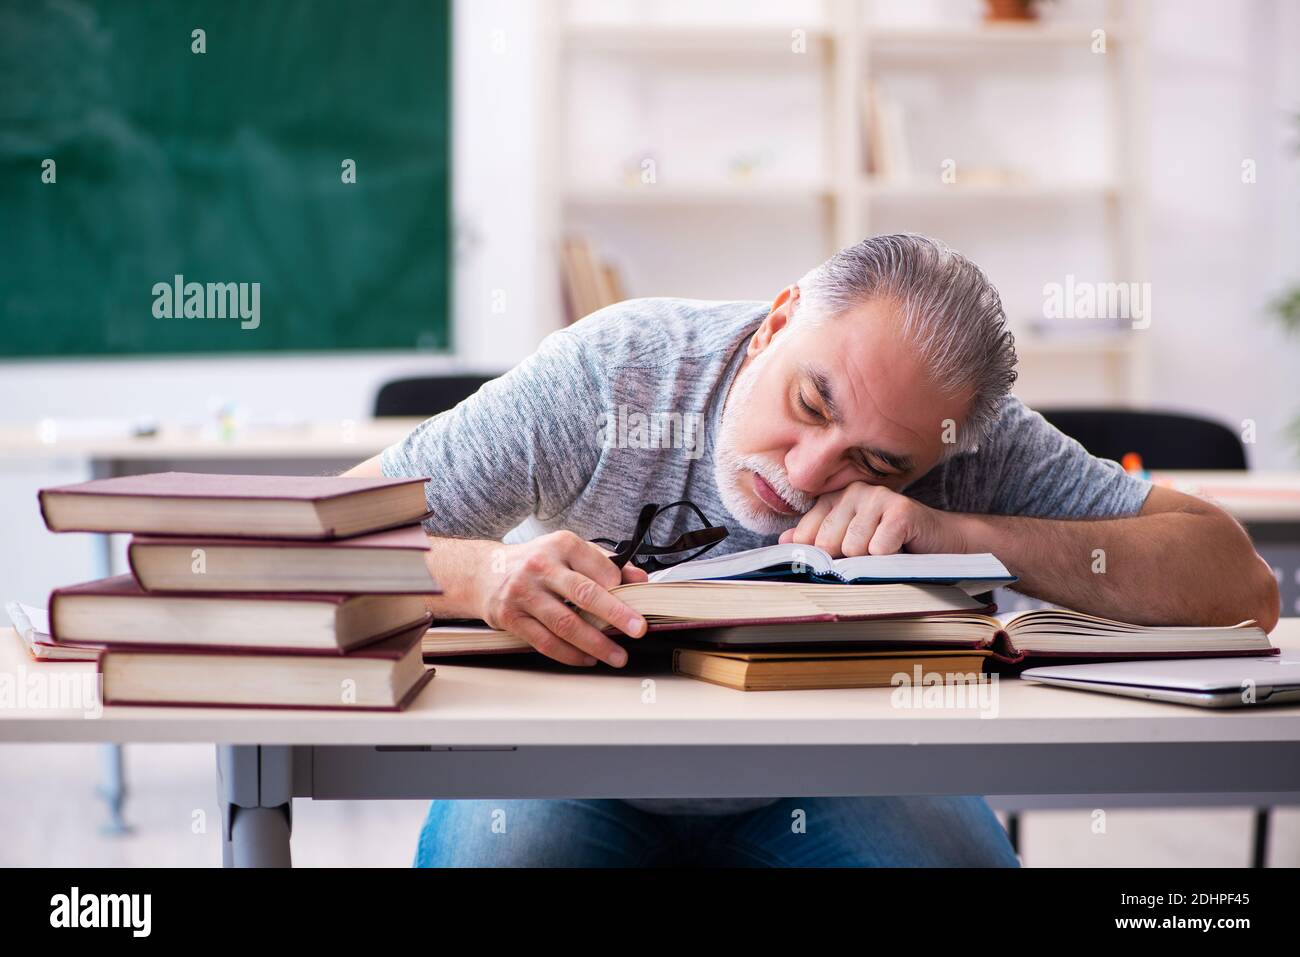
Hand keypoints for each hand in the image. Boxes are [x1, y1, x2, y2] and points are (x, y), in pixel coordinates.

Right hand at [475, 531, 648, 667]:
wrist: (485, 571)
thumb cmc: (537, 562)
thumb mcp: (570, 551)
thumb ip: (605, 563)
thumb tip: (640, 579)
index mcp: (562, 545)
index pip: (600, 568)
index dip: (622, 589)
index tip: (639, 605)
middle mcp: (541, 566)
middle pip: (584, 594)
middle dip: (616, 615)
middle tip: (638, 630)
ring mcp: (524, 593)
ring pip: (565, 624)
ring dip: (595, 644)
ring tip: (617, 656)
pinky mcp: (511, 617)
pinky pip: (545, 642)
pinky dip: (570, 654)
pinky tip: (588, 659)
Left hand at [778, 481, 963, 557]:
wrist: (940, 543)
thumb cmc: (892, 545)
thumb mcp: (850, 545)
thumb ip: (817, 539)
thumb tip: (783, 541)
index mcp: (835, 499)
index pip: (806, 537)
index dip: (823, 557)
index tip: (843, 558)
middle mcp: (853, 492)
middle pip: (827, 544)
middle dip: (848, 560)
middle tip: (871, 553)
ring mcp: (877, 497)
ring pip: (852, 548)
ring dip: (872, 560)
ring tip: (888, 550)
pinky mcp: (900, 510)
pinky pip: (877, 550)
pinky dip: (890, 559)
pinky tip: (902, 548)